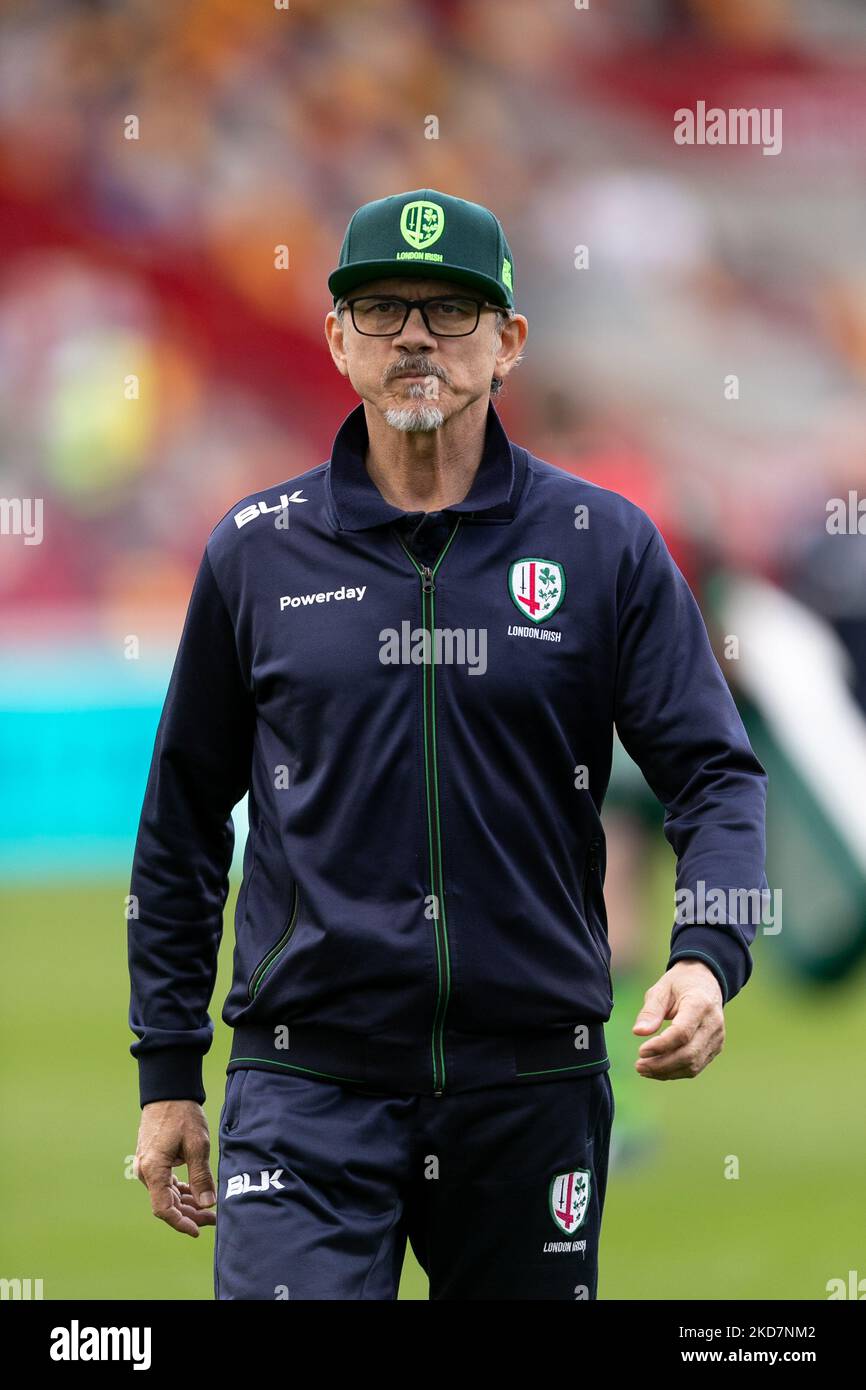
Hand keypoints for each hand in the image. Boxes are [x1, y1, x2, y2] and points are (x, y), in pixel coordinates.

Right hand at [134, 1100, 216, 1236]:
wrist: (168, 1092)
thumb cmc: (182, 1115)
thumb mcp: (197, 1145)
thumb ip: (201, 1176)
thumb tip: (208, 1204)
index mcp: (153, 1169)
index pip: (163, 1208)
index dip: (180, 1223)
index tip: (197, 1230)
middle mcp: (145, 1171)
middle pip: (166, 1204)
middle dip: (189, 1214)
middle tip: (213, 1218)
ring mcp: (147, 1167)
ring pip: (166, 1195)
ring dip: (186, 1203)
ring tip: (209, 1209)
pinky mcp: (153, 1161)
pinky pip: (165, 1183)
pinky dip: (180, 1191)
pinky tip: (196, 1194)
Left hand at [631, 960, 724, 1079]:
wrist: (706, 982)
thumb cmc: (680, 984)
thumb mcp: (661, 989)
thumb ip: (651, 1010)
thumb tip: (638, 1032)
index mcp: (700, 1004)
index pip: (682, 1033)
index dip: (661, 1045)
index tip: (641, 1051)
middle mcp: (713, 1023)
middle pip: (688, 1053)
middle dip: (662, 1064)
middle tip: (638, 1065)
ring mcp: (717, 1037)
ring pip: (693, 1065)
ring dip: (667, 1071)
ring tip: (644, 1069)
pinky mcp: (715, 1047)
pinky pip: (696, 1066)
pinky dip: (675, 1072)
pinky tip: (657, 1069)